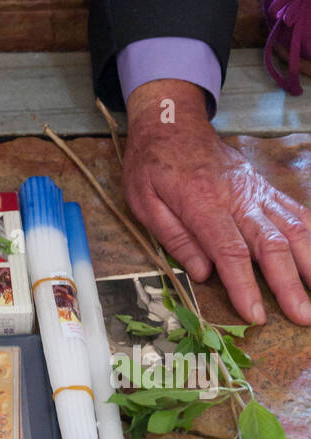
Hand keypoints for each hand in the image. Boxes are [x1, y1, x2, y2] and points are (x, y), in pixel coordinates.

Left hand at [122, 80, 310, 326]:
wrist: (172, 122)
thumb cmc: (152, 163)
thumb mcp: (143, 200)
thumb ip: (174, 237)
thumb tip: (202, 273)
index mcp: (202, 201)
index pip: (229, 249)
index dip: (244, 284)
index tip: (256, 314)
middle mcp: (237, 196)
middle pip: (270, 243)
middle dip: (289, 283)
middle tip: (303, 316)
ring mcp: (256, 191)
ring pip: (292, 228)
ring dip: (309, 264)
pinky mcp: (265, 188)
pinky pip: (296, 211)